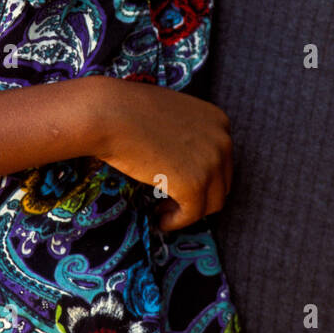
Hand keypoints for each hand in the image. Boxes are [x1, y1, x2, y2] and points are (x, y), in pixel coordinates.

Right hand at [93, 79, 231, 229]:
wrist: (110, 114)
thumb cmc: (129, 110)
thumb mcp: (172, 114)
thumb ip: (187, 134)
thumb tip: (184, 162)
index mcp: (218, 121)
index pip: (222, 160)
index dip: (202, 177)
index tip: (178, 183)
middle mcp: (223, 141)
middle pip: (221, 183)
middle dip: (198, 195)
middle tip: (170, 201)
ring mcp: (212, 163)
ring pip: (212, 203)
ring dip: (189, 211)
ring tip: (163, 211)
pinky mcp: (195, 184)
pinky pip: (192, 214)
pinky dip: (176, 222)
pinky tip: (160, 220)